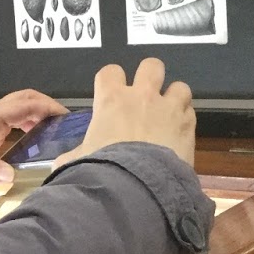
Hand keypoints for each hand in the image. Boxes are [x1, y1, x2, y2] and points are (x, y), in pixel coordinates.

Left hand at [0, 89, 65, 210]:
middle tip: (69, 125)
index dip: (46, 106)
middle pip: (24, 102)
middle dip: (47, 107)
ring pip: (22, 114)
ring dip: (41, 118)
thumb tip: (9, 173)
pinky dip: (32, 131)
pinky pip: (16, 129)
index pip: (22, 104)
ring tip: (61, 134)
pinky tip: (40, 145)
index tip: (68, 118)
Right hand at [54, 59, 194, 170]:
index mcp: (112, 100)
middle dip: (150, 77)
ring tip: (167, 115)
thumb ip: (73, 156)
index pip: (110, 71)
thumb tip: (62, 164)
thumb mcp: (77, 162)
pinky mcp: (187, 125)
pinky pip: (190, 112)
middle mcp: (142, 97)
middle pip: (151, 66)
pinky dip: (184, 121)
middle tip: (145, 96)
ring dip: (174, 98)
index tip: (110, 94)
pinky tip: (178, 135)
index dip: (110, 81)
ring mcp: (168, 108)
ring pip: (180, 86)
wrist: (136, 187)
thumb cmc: (101, 170)